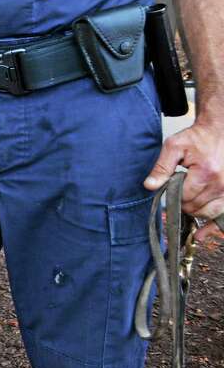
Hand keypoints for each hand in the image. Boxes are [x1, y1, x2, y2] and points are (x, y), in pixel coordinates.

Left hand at [145, 121, 223, 240]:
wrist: (219, 132)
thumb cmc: (196, 138)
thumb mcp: (174, 146)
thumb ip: (162, 167)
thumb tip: (150, 186)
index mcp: (205, 173)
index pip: (183, 197)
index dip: (173, 194)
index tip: (170, 185)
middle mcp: (220, 185)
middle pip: (195, 207)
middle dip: (182, 202)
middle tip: (179, 189)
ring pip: (207, 213)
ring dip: (195, 210)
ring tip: (187, 199)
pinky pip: (222, 216)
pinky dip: (212, 227)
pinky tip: (201, 235)